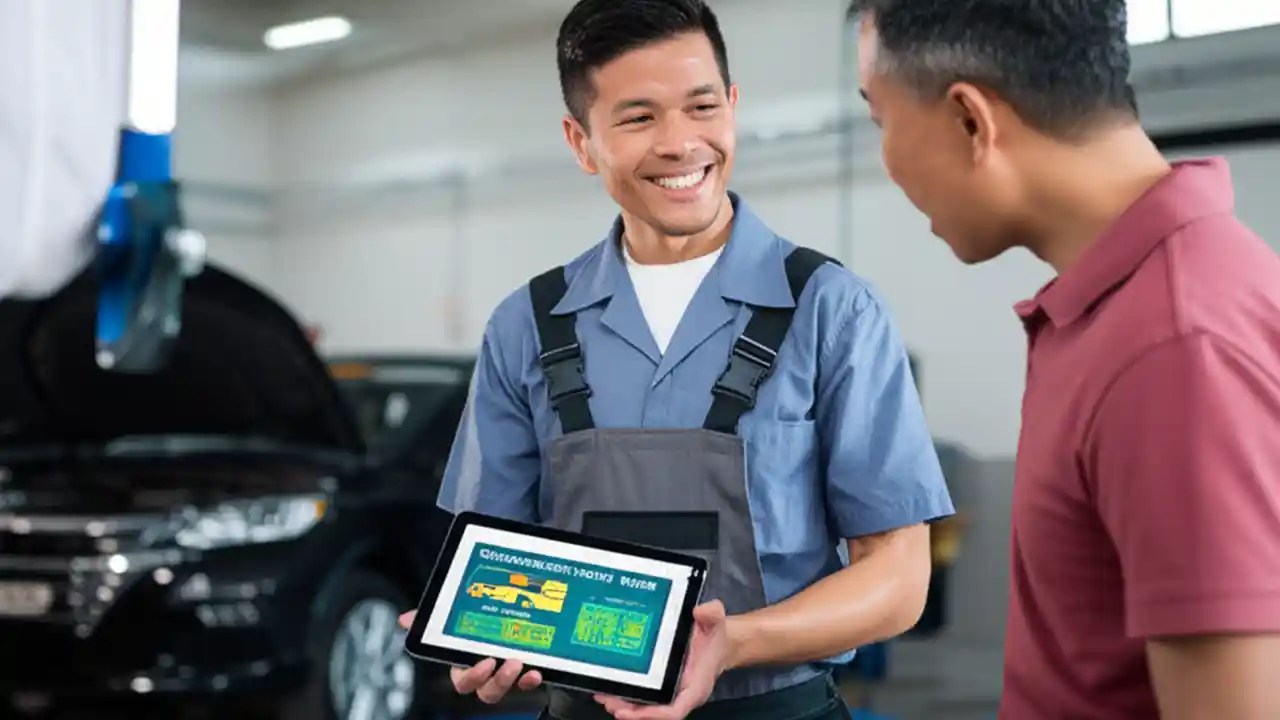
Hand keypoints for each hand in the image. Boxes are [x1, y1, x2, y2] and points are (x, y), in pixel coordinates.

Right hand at [398, 611, 542, 702]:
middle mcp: (486, 673)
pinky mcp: (524, 671)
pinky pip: (528, 683)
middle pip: (488, 690)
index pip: (465, 679)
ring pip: (507, 687)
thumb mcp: (450, 618)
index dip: (473, 675)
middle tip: (506, 663)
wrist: (507, 611)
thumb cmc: (471, 624)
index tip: (485, 663)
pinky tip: (537, 671)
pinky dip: (532, 679)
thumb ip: (430, 620)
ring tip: (522, 663)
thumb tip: (406, 619)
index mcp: (465, 664)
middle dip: (498, 681)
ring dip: (514, 680)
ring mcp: (506, 674)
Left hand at [594, 600, 731, 719]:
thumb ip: (712, 614)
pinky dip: (626, 695)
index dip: (653, 715)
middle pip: (654, 712)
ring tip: (603, 696)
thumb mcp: (716, 620)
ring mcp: (670, 692)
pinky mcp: (661, 686)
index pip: (674, 710)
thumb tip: (700, 610)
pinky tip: (609, 688)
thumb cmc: (715, 636)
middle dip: (630, 712)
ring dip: (624, 705)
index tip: (631, 713)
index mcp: (695, 686)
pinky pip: (644, 696)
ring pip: (646, 706)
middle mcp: (681, 694)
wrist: (716, 642)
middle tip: (608, 701)